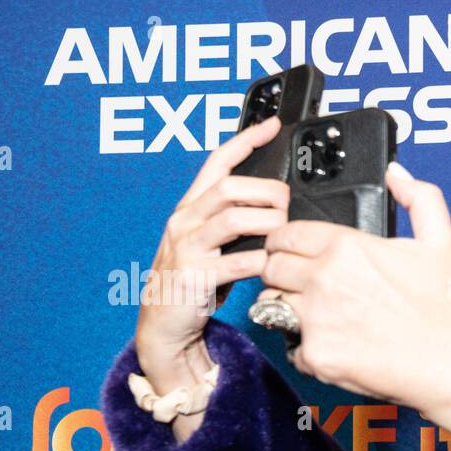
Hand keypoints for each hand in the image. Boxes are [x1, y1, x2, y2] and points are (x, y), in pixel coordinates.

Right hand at [135, 116, 289, 358]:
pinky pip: (236, 262)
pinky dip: (261, 260)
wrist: (165, 324)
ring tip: (282, 232)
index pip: (217, 162)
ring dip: (267, 222)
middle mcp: (185, 221)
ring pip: (233, 218)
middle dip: (266, 191)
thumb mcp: (210, 243)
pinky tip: (273, 264)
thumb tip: (275, 205)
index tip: (272, 126)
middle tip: (286, 204)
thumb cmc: (194, 282)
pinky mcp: (195, 277)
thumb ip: (234, 221)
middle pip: (230, 187)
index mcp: (190, 208)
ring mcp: (187, 248)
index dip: (245, 140)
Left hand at [260, 163, 450, 405]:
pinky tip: (334, 344)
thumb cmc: (448, 308)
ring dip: (288, 308)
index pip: (284, 234)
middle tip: (304, 283)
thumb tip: (397, 175)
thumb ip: (419, 198)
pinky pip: (292, 348)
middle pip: (270, 267)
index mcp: (345, 246)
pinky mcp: (318, 355)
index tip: (294, 251)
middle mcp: (323, 279)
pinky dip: (308, 349)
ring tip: (319, 314)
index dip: (286, 241)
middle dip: (282, 272)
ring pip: (273, 306)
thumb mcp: (443, 241)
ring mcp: (316, 319)